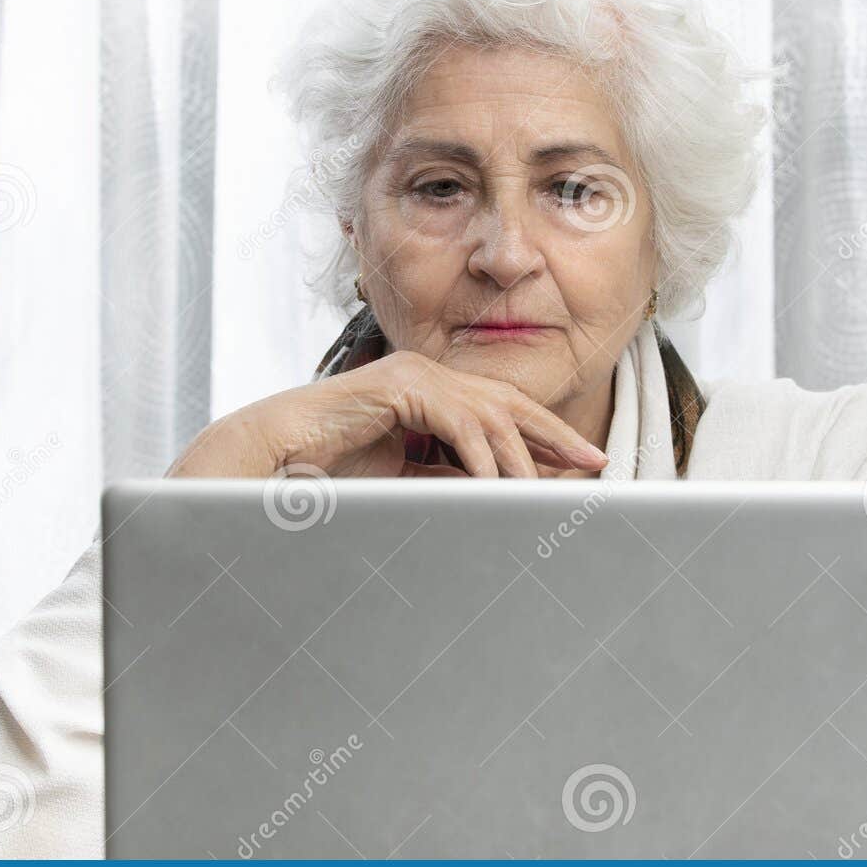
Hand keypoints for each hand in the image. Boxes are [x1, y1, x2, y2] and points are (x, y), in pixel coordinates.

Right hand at [166, 350, 609, 478]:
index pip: (503, 410)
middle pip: (509, 402)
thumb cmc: (331, 468)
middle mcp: (429, 374)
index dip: (546, 435)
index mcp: (432, 391)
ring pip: (488, 412)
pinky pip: (454, 419)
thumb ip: (450, 477)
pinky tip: (497, 480)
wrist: (273, 459)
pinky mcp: (396, 386)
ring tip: (543, 490)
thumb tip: (501, 492)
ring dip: (519, 455)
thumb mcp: (408, 476)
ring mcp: (413, 375)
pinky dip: (479, 452)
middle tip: (593, 461)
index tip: (582, 462)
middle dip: (555, 434)